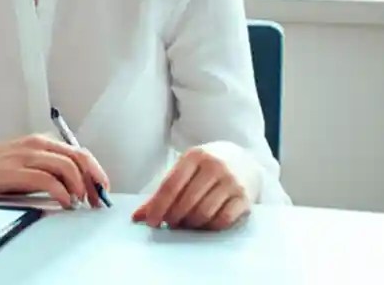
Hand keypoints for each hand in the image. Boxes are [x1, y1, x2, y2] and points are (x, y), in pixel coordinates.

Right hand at [0, 135, 110, 208]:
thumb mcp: (27, 161)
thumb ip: (49, 167)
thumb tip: (77, 185)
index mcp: (42, 142)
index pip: (80, 153)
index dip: (95, 172)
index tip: (101, 190)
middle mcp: (38, 145)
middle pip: (79, 157)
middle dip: (94, 180)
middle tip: (97, 199)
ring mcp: (27, 156)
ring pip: (67, 166)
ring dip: (80, 187)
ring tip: (79, 201)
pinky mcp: (17, 171)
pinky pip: (48, 180)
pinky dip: (62, 192)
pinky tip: (64, 202)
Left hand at [133, 141, 260, 230]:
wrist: (244, 160)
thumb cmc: (206, 167)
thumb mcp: (185, 169)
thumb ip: (163, 191)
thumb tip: (138, 217)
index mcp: (195, 156)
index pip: (171, 185)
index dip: (158, 206)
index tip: (150, 222)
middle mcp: (214, 166)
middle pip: (186, 201)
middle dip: (173, 217)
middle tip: (169, 224)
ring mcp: (232, 182)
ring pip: (203, 212)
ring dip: (190, 224)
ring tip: (185, 224)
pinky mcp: (245, 198)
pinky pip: (223, 220)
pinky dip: (209, 227)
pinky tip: (203, 225)